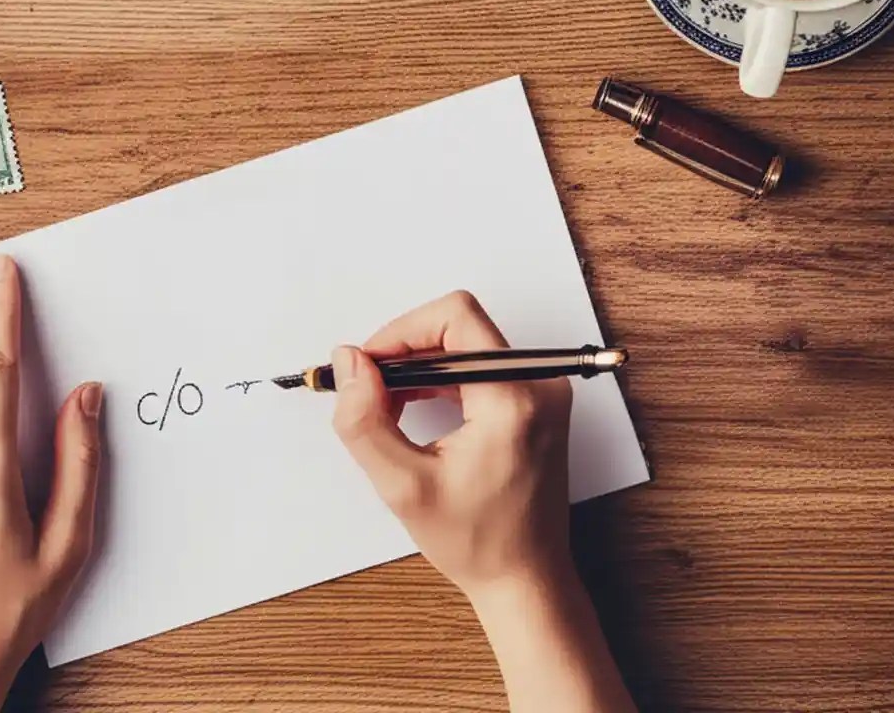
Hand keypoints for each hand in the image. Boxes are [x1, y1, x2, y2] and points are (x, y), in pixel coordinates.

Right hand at [332, 291, 635, 712]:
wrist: (525, 577)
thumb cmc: (476, 542)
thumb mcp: (403, 486)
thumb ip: (365, 420)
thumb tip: (349, 362)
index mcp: (513, 401)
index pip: (455, 316)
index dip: (401, 331)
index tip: (370, 366)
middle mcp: (539, 386)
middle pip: (460, 327)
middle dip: (405, 350)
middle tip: (369, 388)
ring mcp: (544, 393)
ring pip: (468, 344)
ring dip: (421, 365)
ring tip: (387, 405)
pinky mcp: (537, 403)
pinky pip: (483, 366)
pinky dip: (442, 378)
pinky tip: (414, 408)